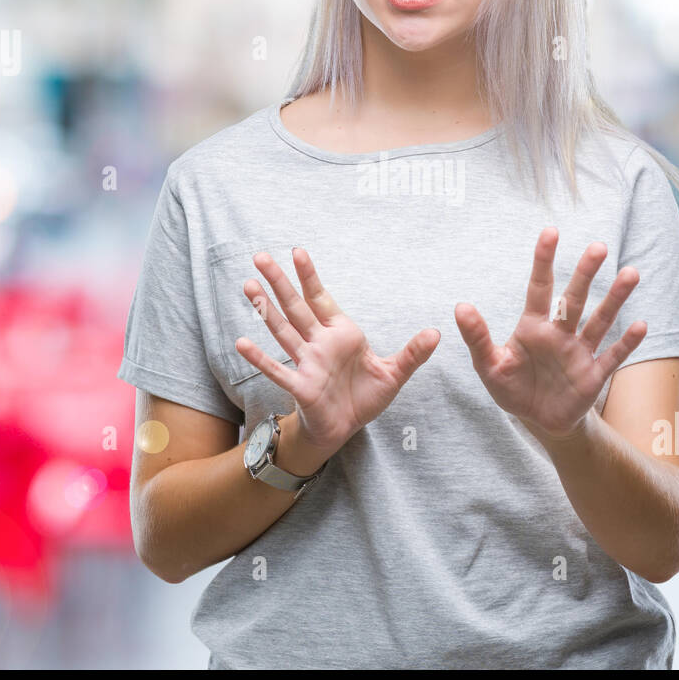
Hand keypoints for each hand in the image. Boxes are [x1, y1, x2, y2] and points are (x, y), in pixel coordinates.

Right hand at [234, 247, 439, 454]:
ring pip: (283, 331)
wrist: (347, 429)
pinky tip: (242, 343)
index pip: (321, 298)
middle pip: (296, 307)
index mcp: (341, 334)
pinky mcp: (301, 387)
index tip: (297, 251)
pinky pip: (278, 370)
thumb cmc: (365, 397)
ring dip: (265, 310)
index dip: (309, 275)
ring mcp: (307, 364)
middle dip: (279, 282)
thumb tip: (436, 333)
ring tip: (248, 286)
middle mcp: (319, 344)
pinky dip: (260, 358)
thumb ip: (412, 353)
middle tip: (260, 256)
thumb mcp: (394, 374)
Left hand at [454, 227, 646, 440]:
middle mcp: (560, 333)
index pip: (539, 287)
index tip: (550, 231)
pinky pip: (612, 356)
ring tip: (631, 274)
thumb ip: (477, 338)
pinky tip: (641, 325)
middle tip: (598, 247)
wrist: (538, 420)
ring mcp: (579, 352)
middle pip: (574, 298)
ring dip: (614, 299)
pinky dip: (626, 343)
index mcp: (533, 327)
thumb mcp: (489, 366)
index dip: (543, 260)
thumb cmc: (513, 387)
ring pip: (600, 321)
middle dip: (586, 274)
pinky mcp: (593, 376)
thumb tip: (460, 307)